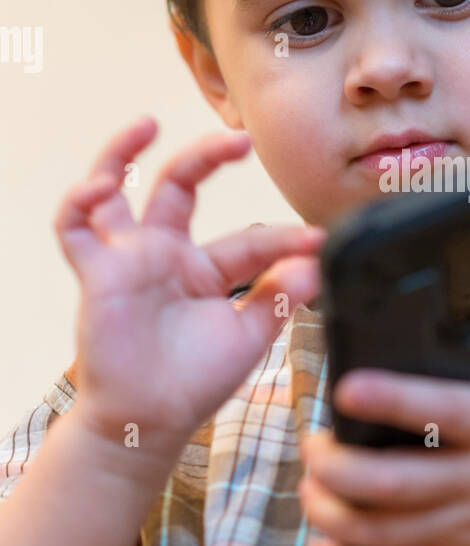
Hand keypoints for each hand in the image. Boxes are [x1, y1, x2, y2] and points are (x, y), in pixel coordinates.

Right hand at [54, 116, 324, 475]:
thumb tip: (316, 265)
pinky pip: (74, 228)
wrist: (149, 421)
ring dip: (122, 152)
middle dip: (208, 156)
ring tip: (147, 124)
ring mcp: (129, 259)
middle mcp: (166, 253)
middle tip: (242, 140)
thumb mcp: (249, 337)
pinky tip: (102, 187)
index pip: (250, 238)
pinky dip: (81, 201)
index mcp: (207, 267)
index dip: (285, 239)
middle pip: (181, 185)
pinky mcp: (97, 273)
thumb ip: (280, 298)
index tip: (318, 240)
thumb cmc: (195, 382)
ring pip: (116, 190)